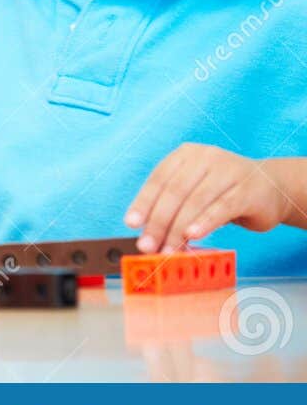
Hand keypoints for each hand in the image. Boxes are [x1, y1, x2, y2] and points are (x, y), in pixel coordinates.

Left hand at [126, 143, 287, 253]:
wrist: (273, 187)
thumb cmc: (225, 192)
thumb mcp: (196, 192)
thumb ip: (175, 208)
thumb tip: (150, 235)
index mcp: (185, 155)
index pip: (158, 179)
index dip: (143, 202)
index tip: (131, 224)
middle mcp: (205, 157)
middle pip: (174, 191)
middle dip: (158, 221)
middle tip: (148, 245)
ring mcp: (228, 171)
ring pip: (196, 201)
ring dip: (178, 229)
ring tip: (168, 249)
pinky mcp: (248, 189)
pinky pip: (222, 208)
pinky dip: (204, 223)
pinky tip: (192, 236)